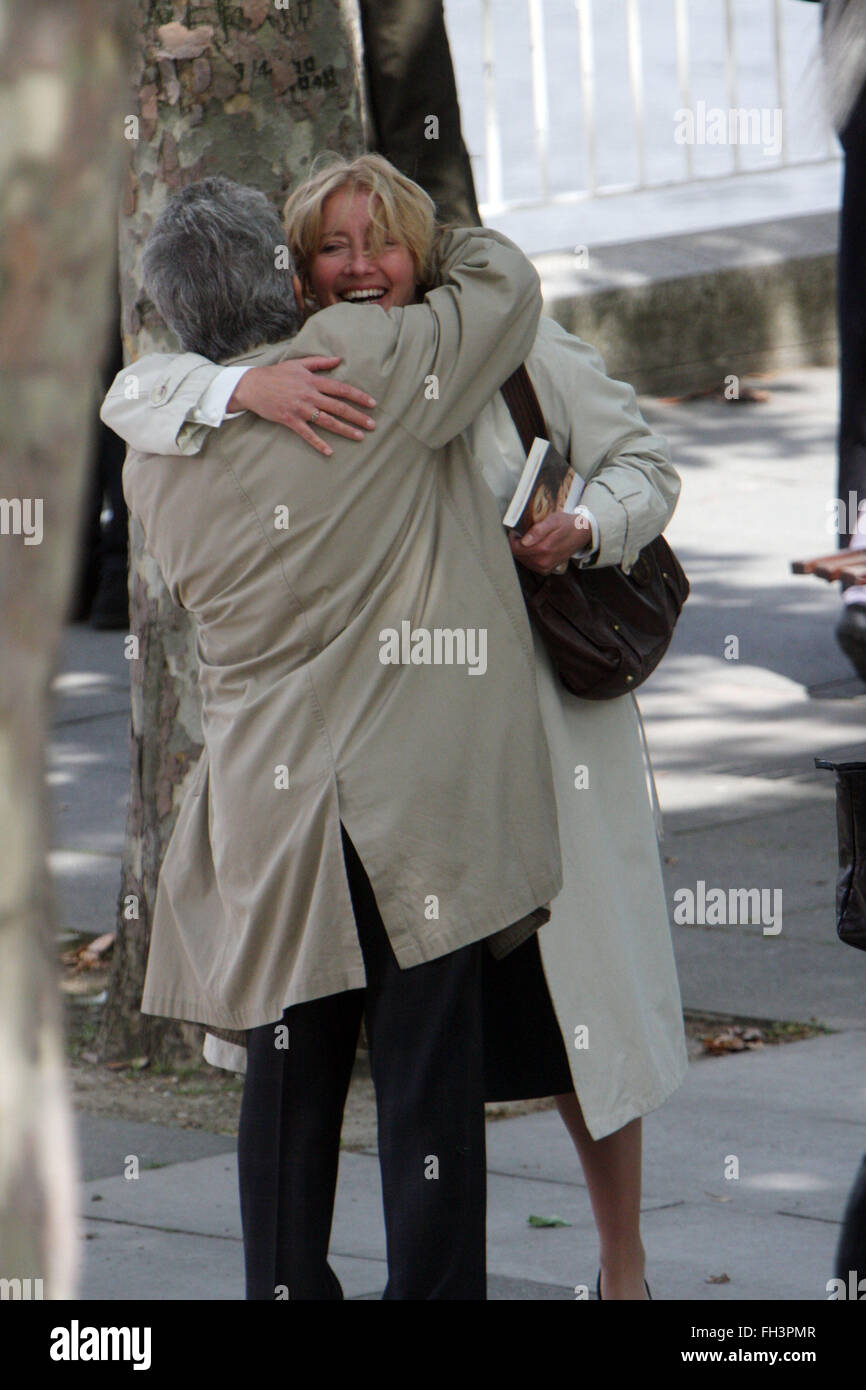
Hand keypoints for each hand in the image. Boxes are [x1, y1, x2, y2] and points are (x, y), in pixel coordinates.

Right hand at [229, 357, 376, 455]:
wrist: (252, 386)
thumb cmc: (276, 374)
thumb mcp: (298, 364)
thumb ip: (320, 362)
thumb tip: (339, 359)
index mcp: (313, 381)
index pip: (341, 389)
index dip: (358, 396)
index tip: (372, 403)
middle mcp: (310, 395)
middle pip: (338, 407)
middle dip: (358, 416)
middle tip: (373, 424)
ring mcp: (300, 409)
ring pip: (327, 421)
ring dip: (345, 430)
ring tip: (361, 436)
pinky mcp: (290, 420)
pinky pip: (307, 434)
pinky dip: (318, 443)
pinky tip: (330, 451)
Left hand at [509, 510, 592, 575]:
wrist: (581, 533)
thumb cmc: (567, 524)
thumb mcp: (553, 520)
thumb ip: (538, 530)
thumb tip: (524, 542)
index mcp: (543, 549)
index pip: (516, 548)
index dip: (514, 538)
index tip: (517, 531)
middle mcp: (543, 562)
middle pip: (518, 555)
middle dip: (518, 544)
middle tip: (524, 533)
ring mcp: (544, 567)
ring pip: (523, 560)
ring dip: (523, 550)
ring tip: (531, 539)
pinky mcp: (546, 570)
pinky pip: (530, 564)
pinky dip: (529, 556)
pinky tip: (535, 547)